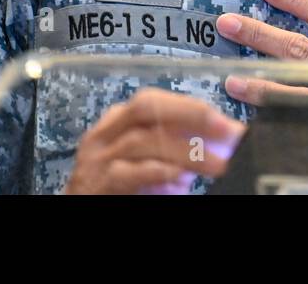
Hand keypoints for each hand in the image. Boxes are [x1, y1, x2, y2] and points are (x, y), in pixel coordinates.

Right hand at [64, 86, 245, 193]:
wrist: (81, 206)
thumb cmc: (119, 184)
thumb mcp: (145, 158)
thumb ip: (174, 146)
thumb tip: (221, 142)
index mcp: (118, 120)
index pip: (154, 101)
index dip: (191, 108)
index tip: (225, 122)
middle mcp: (105, 133)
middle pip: (145, 108)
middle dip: (189, 114)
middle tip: (226, 131)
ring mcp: (98, 159)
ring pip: (141, 141)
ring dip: (184, 152)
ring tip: (215, 164)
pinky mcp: (97, 185)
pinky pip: (127, 173)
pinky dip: (158, 173)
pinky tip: (180, 179)